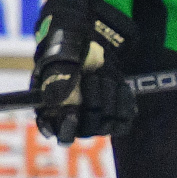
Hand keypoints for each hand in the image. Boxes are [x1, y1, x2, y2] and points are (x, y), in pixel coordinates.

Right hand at [31, 0, 136, 143]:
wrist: (92, 44)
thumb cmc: (68, 49)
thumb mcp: (60, 57)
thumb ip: (57, 78)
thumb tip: (55, 100)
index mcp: (51, 110)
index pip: (58, 134)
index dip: (66, 128)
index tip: (72, 112)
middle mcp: (73, 120)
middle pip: (88, 128)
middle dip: (94, 100)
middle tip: (92, 77)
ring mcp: (95, 120)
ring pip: (108, 124)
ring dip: (109, 96)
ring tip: (102, 76)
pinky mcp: (114, 116)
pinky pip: (124, 120)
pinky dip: (124, 100)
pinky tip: (117, 84)